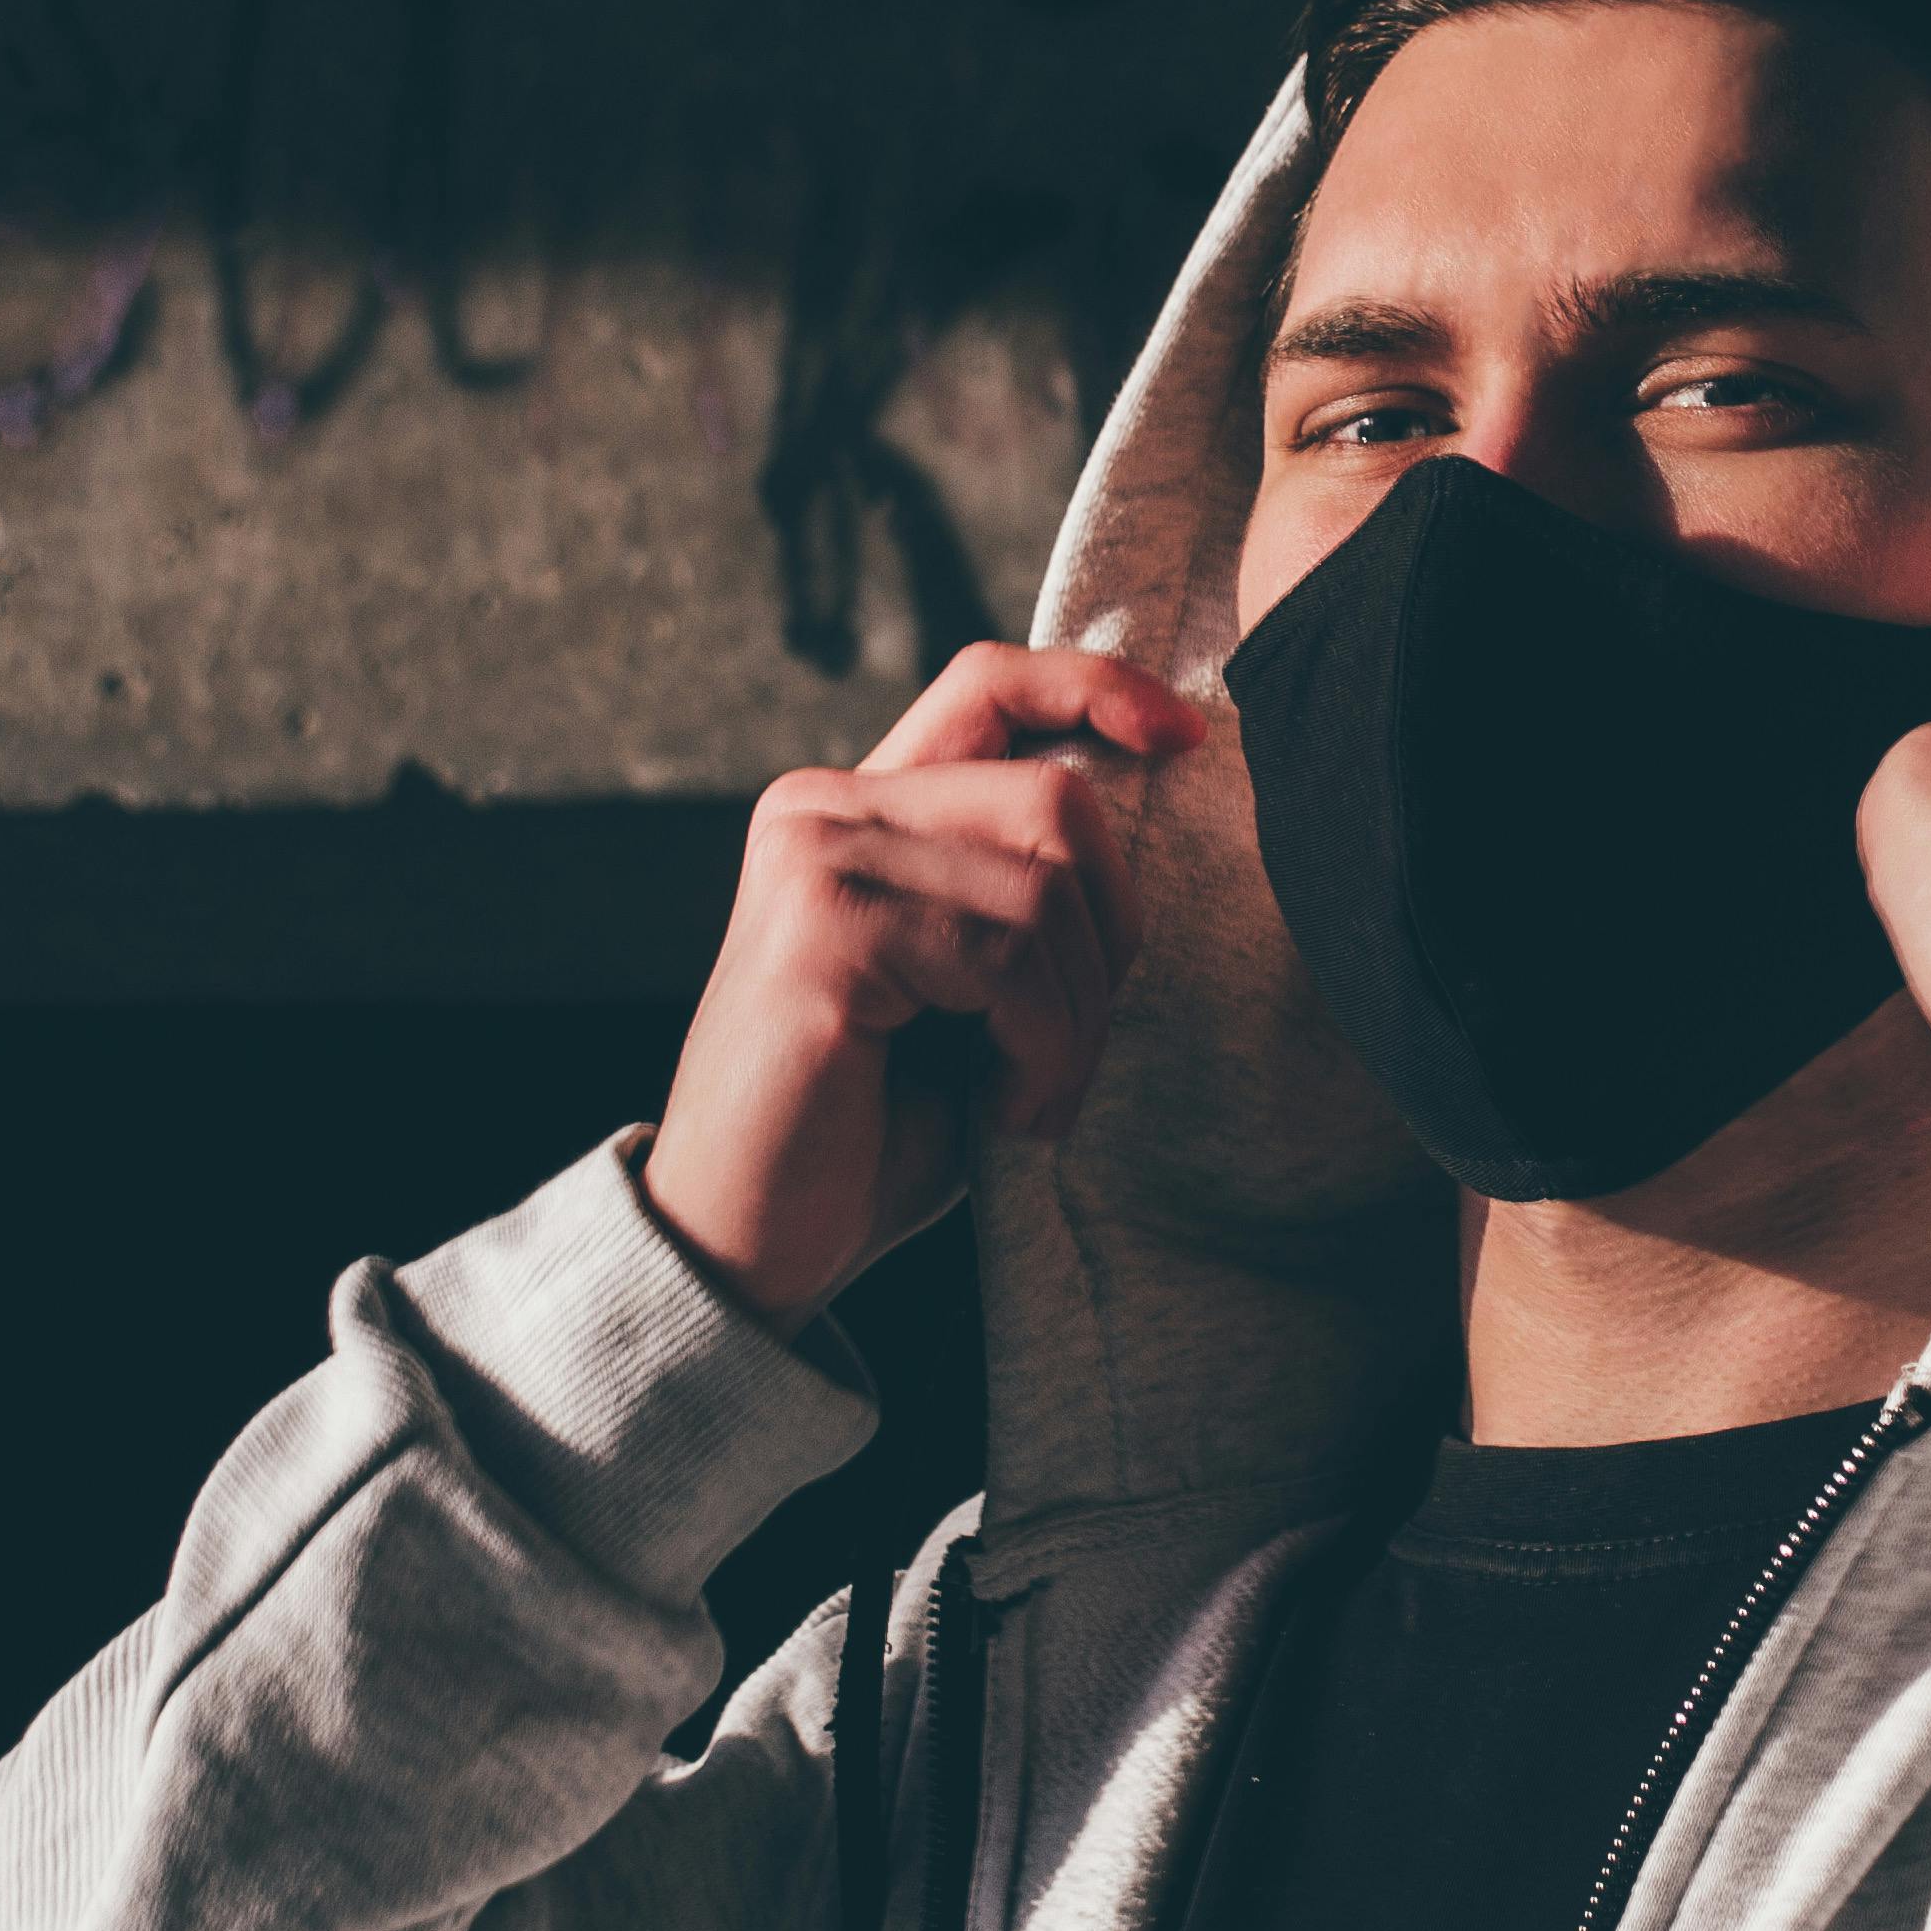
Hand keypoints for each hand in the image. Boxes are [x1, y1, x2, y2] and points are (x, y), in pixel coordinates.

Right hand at [642, 643, 1200, 1328]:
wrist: (748, 1246)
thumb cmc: (873, 1128)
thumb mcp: (969, 988)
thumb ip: (1024, 892)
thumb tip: (1152, 804)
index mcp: (858, 807)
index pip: (989, 684)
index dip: (1094, 687)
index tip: (1182, 737)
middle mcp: (823, 806)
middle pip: (1055, 797)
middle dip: (1109, 932)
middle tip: (1068, 1047)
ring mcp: (816, 856)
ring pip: (1046, 887)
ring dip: (1075, 1016)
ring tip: (1029, 1092)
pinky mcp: (824, 927)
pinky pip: (1011, 958)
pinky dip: (1043, 1048)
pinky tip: (1004, 1108)